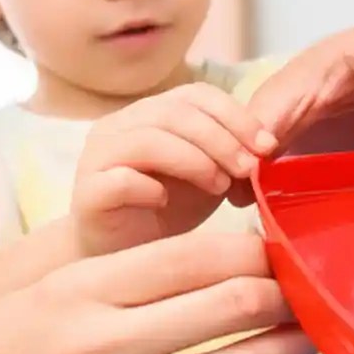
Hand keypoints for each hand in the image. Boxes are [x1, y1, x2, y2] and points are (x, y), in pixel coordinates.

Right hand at [0, 231, 313, 353]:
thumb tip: (193, 264)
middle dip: (282, 291)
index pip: (188, 255)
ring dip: (286, 347)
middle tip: (304, 285)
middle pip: (227, 303)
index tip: (273, 248)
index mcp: (72, 294)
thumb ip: (104, 282)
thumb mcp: (28, 308)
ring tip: (306, 331)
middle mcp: (98, 345)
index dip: (248, 250)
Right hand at [71, 83, 277, 255]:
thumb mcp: (208, 175)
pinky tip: (167, 202)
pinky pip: (120, 179)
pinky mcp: (86, 192)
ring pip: (148, 140)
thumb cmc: (166, 212)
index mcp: (149, 113)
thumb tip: (267, 146)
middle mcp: (118, 126)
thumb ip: (230, 153)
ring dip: (193, 160)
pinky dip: (150, 187)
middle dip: (220, 139)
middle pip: (174, 113)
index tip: (267, 146)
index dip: (235, 115)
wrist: (120, 258)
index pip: (195, 95)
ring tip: (220, 187)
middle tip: (248, 169)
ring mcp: (97, 157)